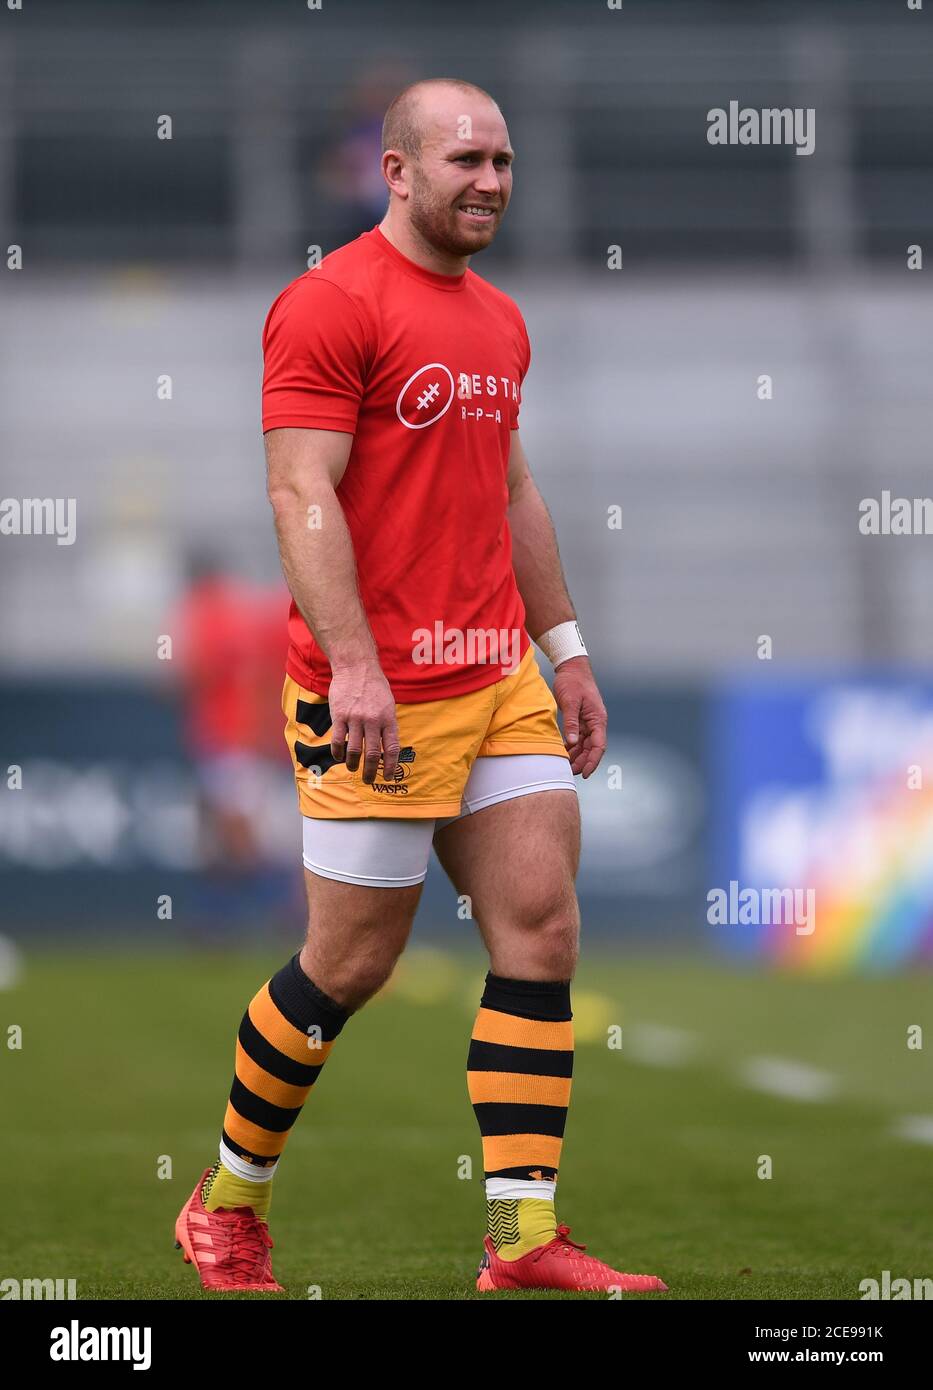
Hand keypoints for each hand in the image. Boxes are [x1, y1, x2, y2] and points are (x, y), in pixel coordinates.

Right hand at [327, 661, 400, 784]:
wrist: (356, 666)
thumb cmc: (374, 686)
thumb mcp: (389, 704)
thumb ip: (388, 724)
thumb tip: (388, 746)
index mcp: (388, 719)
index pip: (392, 749)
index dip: (390, 766)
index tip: (388, 777)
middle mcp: (373, 720)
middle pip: (372, 754)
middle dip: (370, 771)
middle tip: (369, 780)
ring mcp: (355, 718)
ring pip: (354, 750)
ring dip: (353, 764)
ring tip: (352, 768)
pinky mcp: (339, 716)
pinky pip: (338, 740)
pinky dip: (338, 752)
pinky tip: (338, 756)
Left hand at [553, 656, 606, 778]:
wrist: (571, 667)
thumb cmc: (573, 681)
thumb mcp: (570, 701)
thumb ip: (571, 722)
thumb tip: (572, 742)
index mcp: (598, 718)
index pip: (599, 745)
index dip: (593, 761)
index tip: (584, 773)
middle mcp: (596, 722)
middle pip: (592, 748)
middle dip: (583, 762)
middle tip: (569, 772)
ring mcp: (588, 721)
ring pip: (585, 744)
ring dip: (577, 756)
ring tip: (565, 765)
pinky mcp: (580, 719)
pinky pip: (578, 737)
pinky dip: (572, 746)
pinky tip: (564, 753)